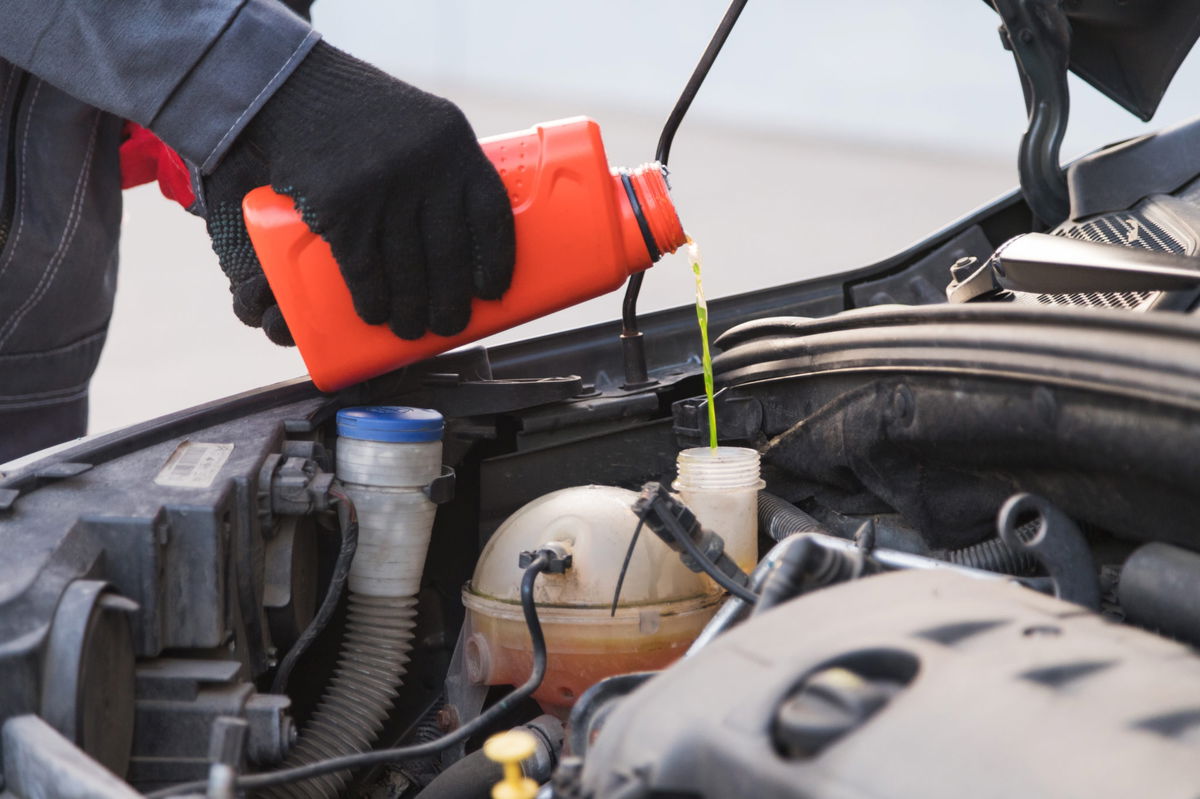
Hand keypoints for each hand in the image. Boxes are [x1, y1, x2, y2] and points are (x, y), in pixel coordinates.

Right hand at [203, 42, 515, 343]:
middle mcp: (426, 165)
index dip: (496, 261)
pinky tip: (375, 315)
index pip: (490, 215)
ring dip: (410, 310)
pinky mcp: (343, 206)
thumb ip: (443, 167)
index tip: (492, 292)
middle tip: (447, 325)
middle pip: (449, 254)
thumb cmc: (361, 114)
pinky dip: (371, 300)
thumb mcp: (420, 124)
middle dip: (450, 302)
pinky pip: (364, 268)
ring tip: (411, 329)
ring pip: (407, 269)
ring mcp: (385, 187)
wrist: (289, 87)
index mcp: (455, 143)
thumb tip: (468, 238)